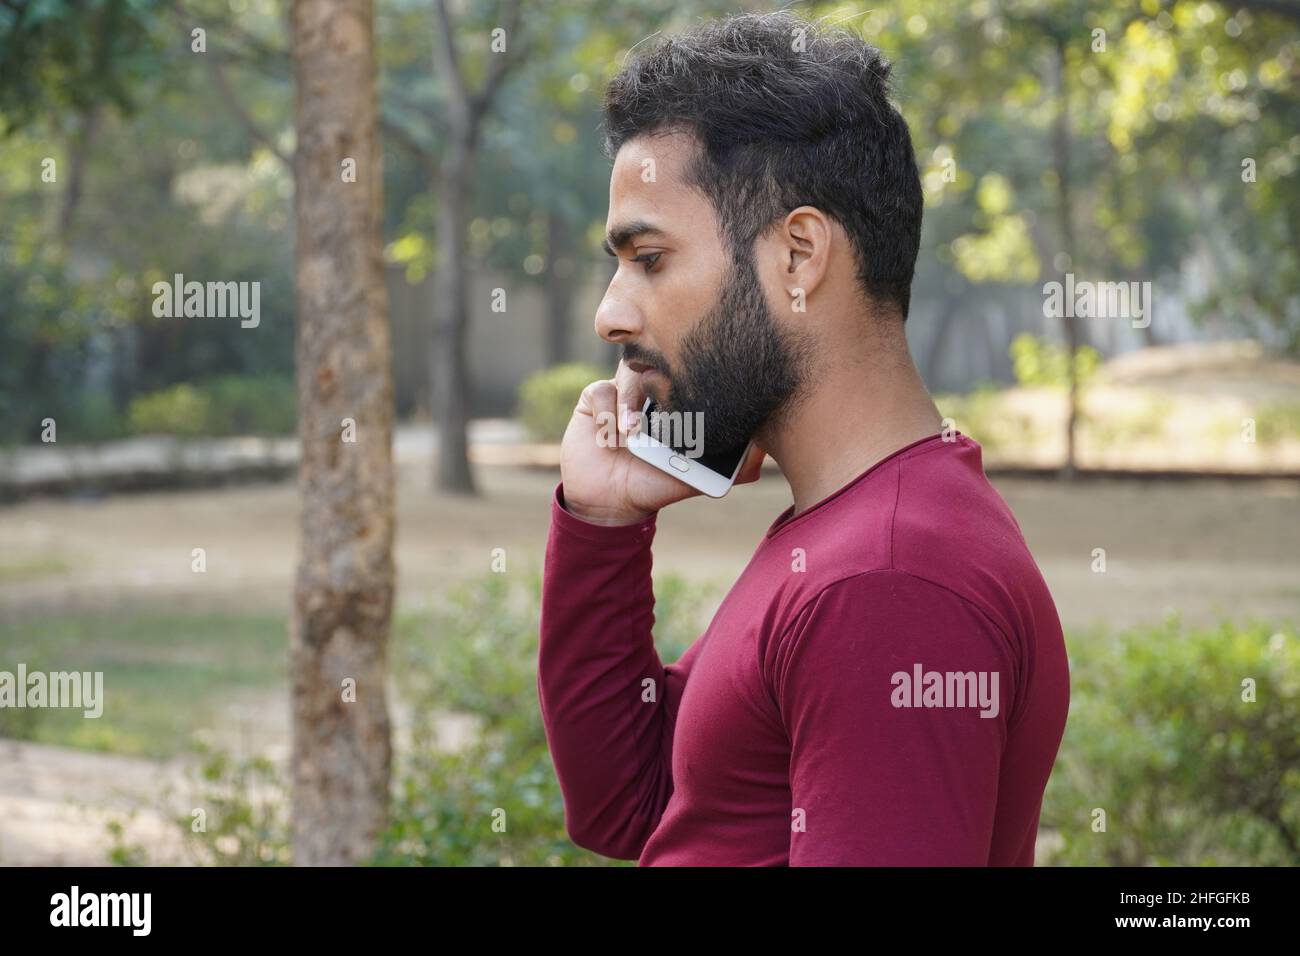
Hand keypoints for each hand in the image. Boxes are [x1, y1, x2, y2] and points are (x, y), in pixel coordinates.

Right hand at [559, 359, 764, 524]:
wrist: (609, 502)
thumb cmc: (652, 486)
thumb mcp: (693, 480)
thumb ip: (728, 470)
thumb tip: (762, 458)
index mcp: (673, 402)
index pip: (684, 374)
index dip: (687, 379)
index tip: (690, 401)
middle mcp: (648, 392)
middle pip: (656, 365)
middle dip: (657, 386)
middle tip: (660, 414)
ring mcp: (621, 392)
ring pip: (627, 374)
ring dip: (629, 404)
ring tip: (631, 435)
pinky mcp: (593, 401)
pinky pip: (600, 391)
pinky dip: (606, 413)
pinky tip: (610, 440)